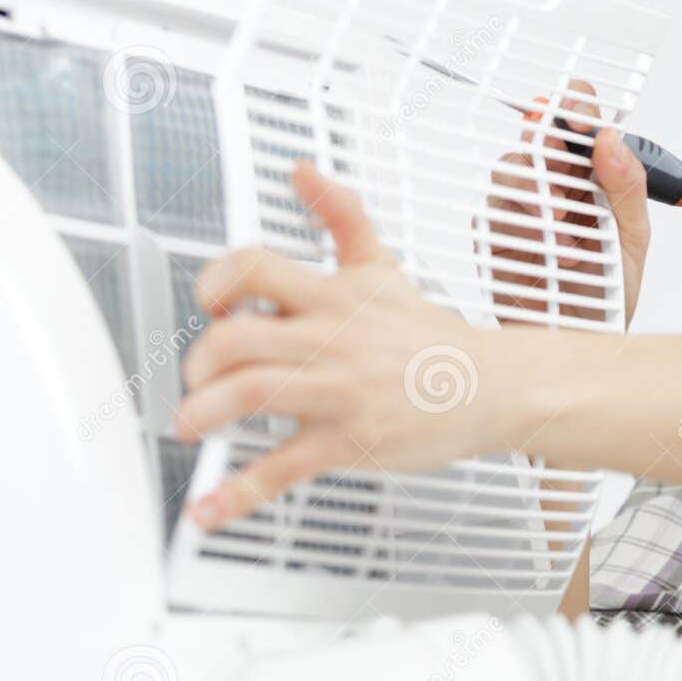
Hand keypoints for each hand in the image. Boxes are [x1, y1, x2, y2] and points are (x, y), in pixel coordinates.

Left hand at [175, 162, 495, 531]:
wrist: (491, 386)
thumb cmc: (428, 336)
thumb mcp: (380, 266)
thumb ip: (339, 215)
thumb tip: (304, 171)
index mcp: (331, 297)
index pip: (253, 267)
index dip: (216, 281)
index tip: (210, 302)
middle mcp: (329, 341)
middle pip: (236, 337)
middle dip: (199, 361)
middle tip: (197, 378)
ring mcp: (337, 393)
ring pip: (249, 394)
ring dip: (202, 412)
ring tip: (190, 425)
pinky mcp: (347, 443)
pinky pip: (280, 469)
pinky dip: (236, 494)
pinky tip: (209, 508)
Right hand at [483, 79, 651, 329]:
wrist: (580, 343)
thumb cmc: (607, 292)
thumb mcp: (633, 239)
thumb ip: (627, 187)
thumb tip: (611, 139)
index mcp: (591, 174)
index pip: (578, 118)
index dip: (577, 106)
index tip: (584, 117)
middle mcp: (552, 182)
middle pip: (537, 133)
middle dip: (549, 137)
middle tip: (563, 156)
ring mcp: (518, 206)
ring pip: (511, 167)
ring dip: (539, 188)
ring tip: (566, 223)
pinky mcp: (493, 233)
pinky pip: (494, 210)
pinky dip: (524, 224)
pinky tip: (553, 249)